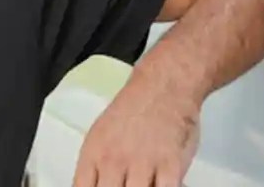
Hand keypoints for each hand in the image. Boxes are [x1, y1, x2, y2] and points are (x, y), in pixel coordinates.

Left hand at [72, 79, 200, 186]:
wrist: (163, 86)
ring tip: (142, 185)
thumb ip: (95, 168)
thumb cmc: (133, 111)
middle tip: (126, 186)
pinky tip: (161, 185)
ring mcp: (142, 163)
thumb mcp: (100, 136)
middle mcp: (114, 161)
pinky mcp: (170, 165)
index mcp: (93, 154)